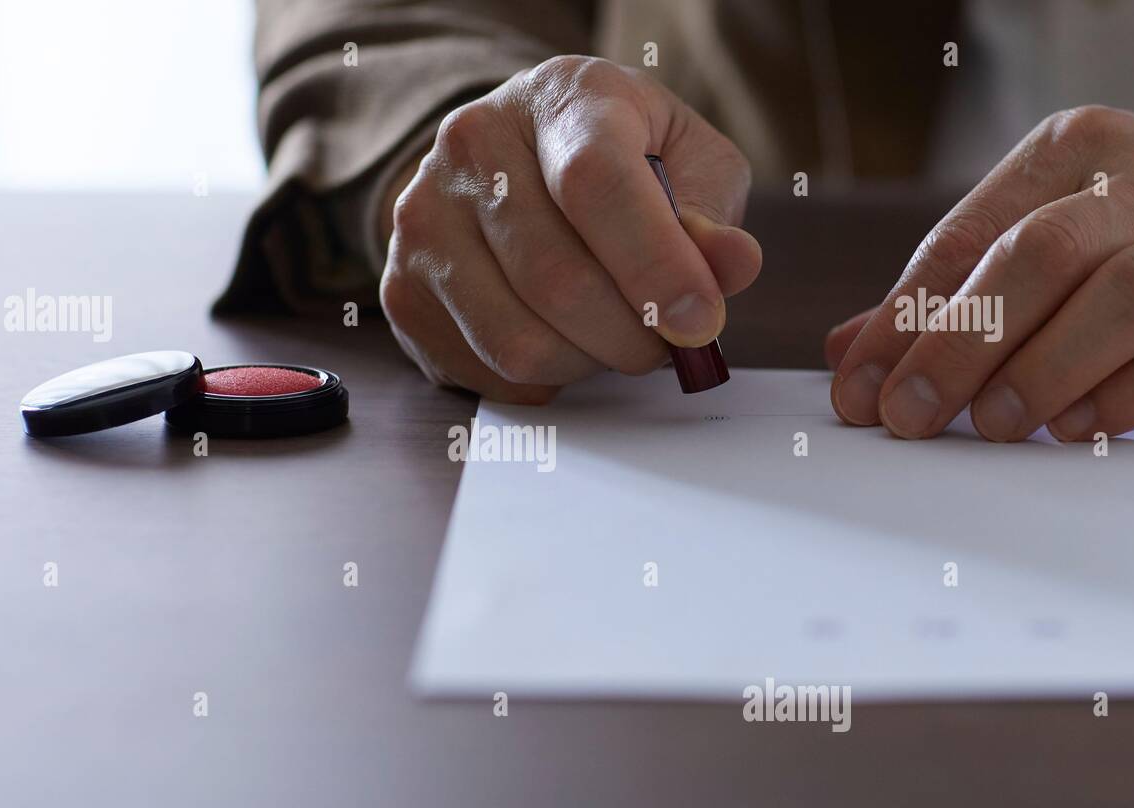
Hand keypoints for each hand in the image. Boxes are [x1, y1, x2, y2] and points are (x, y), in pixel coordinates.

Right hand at [379, 55, 761, 401]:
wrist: (508, 160)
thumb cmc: (613, 158)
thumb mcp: (683, 157)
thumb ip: (711, 211)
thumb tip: (731, 266)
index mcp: (558, 100)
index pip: (596, 184)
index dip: (656, 265)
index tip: (701, 322)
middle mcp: (472, 150)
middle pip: (558, 282)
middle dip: (632, 338)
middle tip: (665, 343)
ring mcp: (423, 222)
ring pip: (519, 344)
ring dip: (587, 364)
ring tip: (609, 337)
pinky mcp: (401, 291)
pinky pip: (486, 374)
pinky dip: (543, 381)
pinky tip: (560, 341)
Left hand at [828, 105, 1133, 440]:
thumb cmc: (1109, 239)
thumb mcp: (1028, 238)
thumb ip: (944, 294)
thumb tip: (847, 353)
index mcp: (1069, 151)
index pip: (962, 238)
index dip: (899, 322)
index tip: (857, 390)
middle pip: (1037, 256)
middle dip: (959, 346)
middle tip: (909, 416)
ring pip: (1123, 292)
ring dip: (1043, 370)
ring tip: (993, 424)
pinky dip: (1117, 395)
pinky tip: (1069, 427)